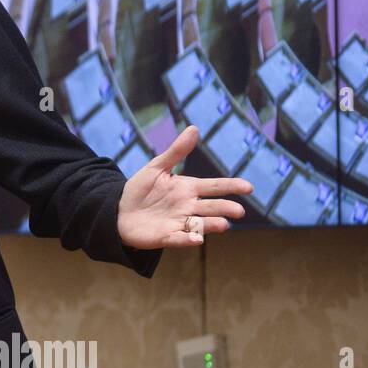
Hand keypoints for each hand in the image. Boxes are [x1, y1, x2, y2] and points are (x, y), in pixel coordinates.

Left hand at [117, 125, 253, 247]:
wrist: (118, 210)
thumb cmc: (140, 189)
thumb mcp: (157, 167)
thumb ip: (176, 151)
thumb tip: (194, 128)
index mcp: (188, 189)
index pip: (215, 187)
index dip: (231, 186)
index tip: (248, 187)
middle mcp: (188, 206)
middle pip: (212, 207)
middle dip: (226, 208)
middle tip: (238, 211)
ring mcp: (179, 222)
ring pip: (201, 224)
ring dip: (212, 225)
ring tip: (224, 224)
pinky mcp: (166, 236)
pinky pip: (180, 238)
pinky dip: (188, 239)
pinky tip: (196, 239)